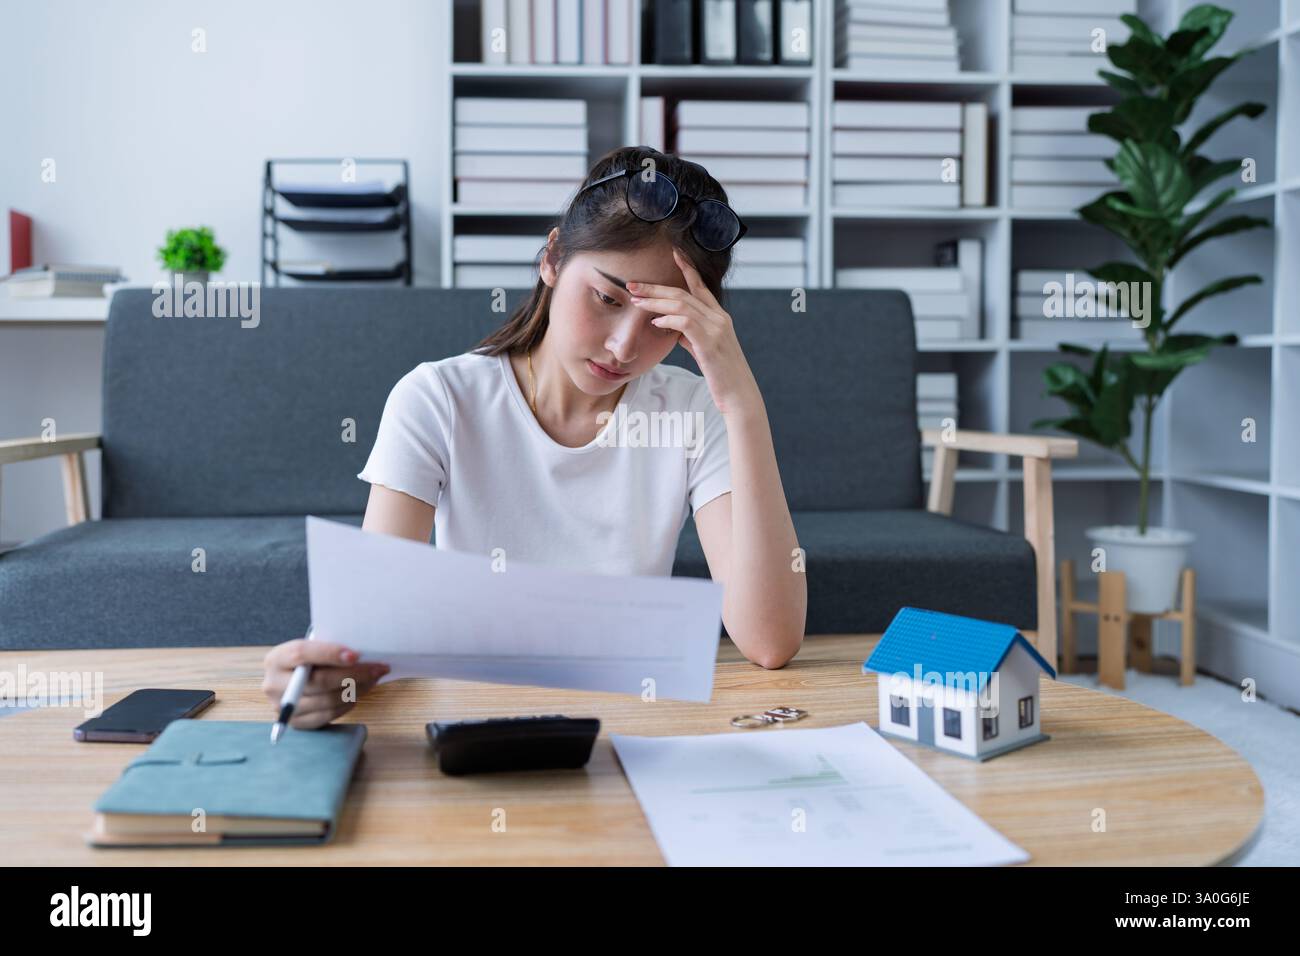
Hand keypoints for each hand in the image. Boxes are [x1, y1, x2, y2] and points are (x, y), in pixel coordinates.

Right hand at [262, 638, 389, 728]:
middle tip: (378, 668)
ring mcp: (283, 707)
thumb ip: (327, 648)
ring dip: (356, 690)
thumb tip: (361, 654)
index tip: (356, 654)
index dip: (330, 653)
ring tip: (373, 678)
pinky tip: (359, 692)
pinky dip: (348, 703)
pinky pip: (328, 715)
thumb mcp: (310, 646)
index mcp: (276, 658)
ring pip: (327, 701)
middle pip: (318, 681)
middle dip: (353, 674)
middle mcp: (273, 684)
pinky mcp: (297, 723)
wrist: (292, 680)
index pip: (302, 654)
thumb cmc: (309, 659)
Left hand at [628, 247, 759, 416]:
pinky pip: (686, 323)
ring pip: (682, 304)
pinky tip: (655, 321)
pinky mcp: (710, 343)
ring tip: (637, 301)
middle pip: (684, 293)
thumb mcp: (704, 350)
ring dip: (656, 301)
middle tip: (633, 284)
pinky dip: (668, 319)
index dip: (687, 268)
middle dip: (656, 287)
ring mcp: (716, 329)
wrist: (738, 395)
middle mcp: (719, 318)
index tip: (674, 253)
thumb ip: (691, 336)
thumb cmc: (721, 375)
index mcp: (719, 317)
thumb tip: (674, 327)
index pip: (700, 286)